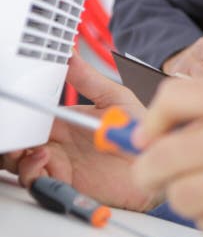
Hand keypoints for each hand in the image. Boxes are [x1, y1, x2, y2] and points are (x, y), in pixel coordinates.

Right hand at [1, 54, 159, 211]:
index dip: (19, 113)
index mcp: (64, 121)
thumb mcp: (115, 99)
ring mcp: (59, 163)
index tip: (16, 105)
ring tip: (29, 147)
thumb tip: (71, 55)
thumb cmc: (138, 129)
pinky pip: (36, 181)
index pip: (30, 116)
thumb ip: (89, 79)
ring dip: (15, 155)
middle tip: (14, 131)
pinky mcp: (65, 182)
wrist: (153, 159)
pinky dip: (31, 171)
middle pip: (18, 140)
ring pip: (19, 162)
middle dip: (10, 137)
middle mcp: (57, 142)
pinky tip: (44, 158)